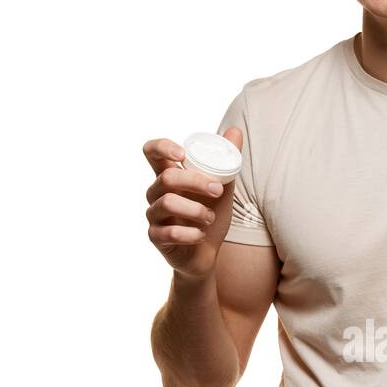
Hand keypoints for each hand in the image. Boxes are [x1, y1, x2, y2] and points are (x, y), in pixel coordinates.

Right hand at [142, 128, 242, 279]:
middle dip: (196, 181)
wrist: (207, 255)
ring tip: (210, 217)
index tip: (183, 154)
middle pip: (166, 177)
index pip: (151, 151)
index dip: (162, 147)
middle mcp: (156, 193)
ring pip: (167, 203)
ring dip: (195, 209)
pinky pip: (169, 232)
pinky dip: (191, 233)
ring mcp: (154, 215)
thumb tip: (236, 130)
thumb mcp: (222, 187)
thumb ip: (227, 161)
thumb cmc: (209, 216)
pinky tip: (201, 235)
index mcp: (169, 176)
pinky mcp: (156, 237)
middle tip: (217, 191)